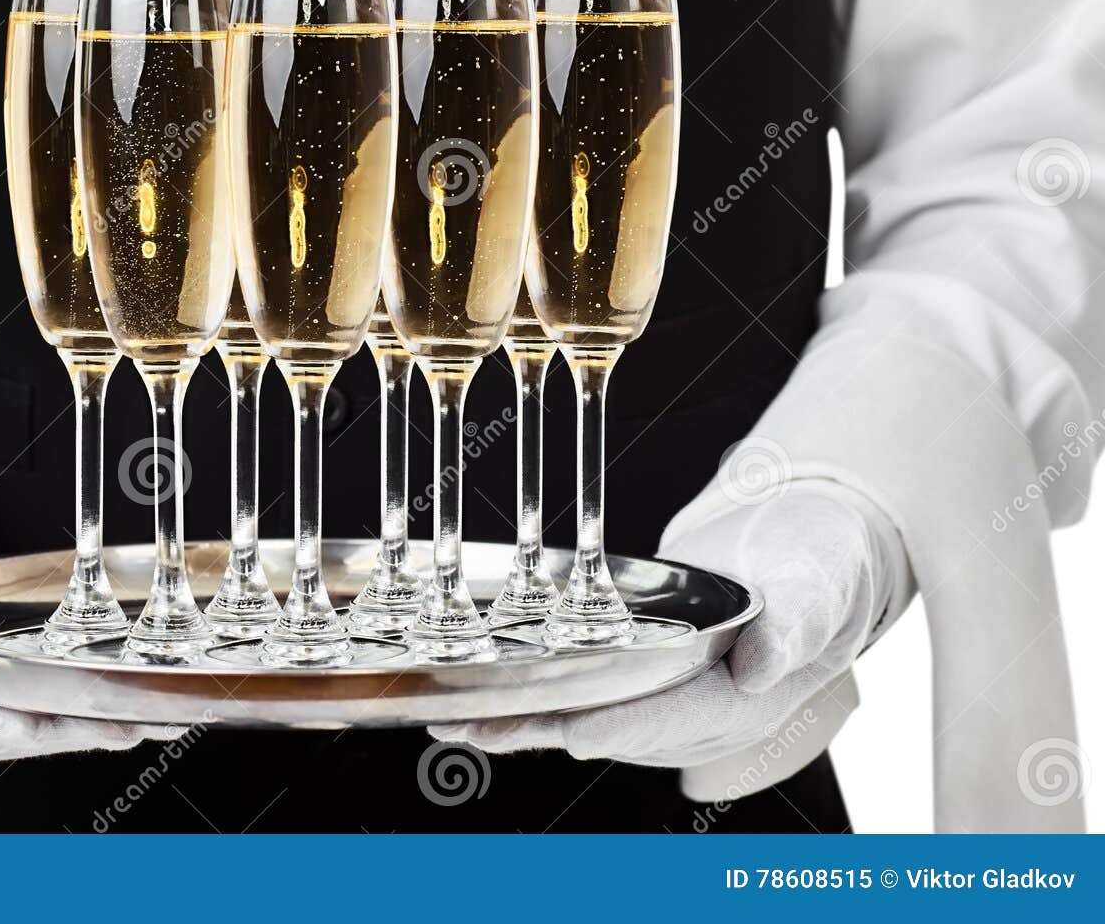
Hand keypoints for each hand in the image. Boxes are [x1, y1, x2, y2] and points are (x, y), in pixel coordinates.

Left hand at [432, 485, 901, 772]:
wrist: (815, 548)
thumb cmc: (821, 563)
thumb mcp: (820, 583)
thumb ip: (795, 625)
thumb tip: (761, 666)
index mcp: (747, 701)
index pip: (668, 720)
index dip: (616, 725)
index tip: (567, 728)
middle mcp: (704, 716)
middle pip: (612, 731)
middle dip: (542, 730)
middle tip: (475, 724)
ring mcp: (673, 704)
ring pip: (588, 724)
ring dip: (523, 726)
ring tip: (459, 722)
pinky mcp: (646, 684)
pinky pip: (584, 704)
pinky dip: (534, 710)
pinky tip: (486, 712)